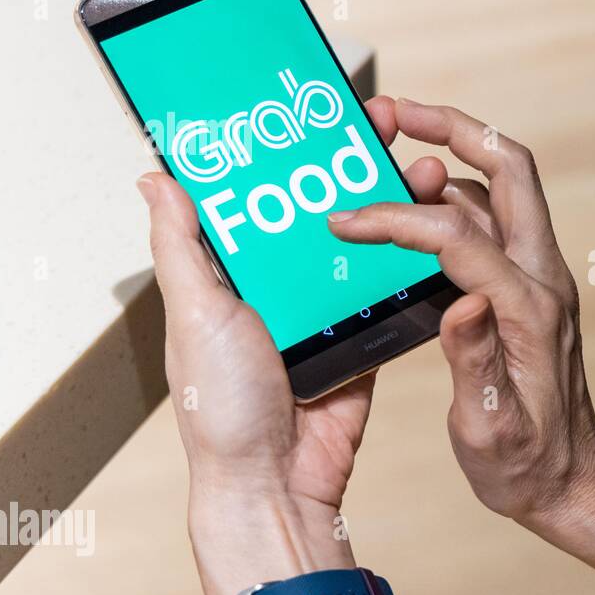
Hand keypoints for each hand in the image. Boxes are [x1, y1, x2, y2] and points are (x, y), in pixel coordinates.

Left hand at [139, 98, 403, 594]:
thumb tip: (159, 179)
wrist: (278, 481)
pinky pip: (390, 292)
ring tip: (421, 172)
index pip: (263, 196)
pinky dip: (411, 265)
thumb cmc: (223, 407)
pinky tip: (435, 229)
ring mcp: (326, 312)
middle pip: (322, 210)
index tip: (317, 113)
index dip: (290, 153)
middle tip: (381, 126)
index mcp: (233, 275)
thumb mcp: (196, 314)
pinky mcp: (364, 339)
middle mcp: (281, 287)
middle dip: (353, 166)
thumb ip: (182, 247)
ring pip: (363, 245)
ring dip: (393, 208)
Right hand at [328, 98, 594, 530]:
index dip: (398, 220)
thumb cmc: (527, 462)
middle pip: (509, 170)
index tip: (346, 222)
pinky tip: (407, 212)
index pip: (460, 235)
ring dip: (450, 155)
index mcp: (531, 309)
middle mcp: (542, 278)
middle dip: (452, 128)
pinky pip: (489, 223)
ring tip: (389, 145)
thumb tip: (462, 302)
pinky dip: (450, 200)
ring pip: (499, 188)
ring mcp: (537, 278)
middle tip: (392, 113)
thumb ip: (475, 364)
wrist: (570, 477)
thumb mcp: (492, 429)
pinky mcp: (524, 288)